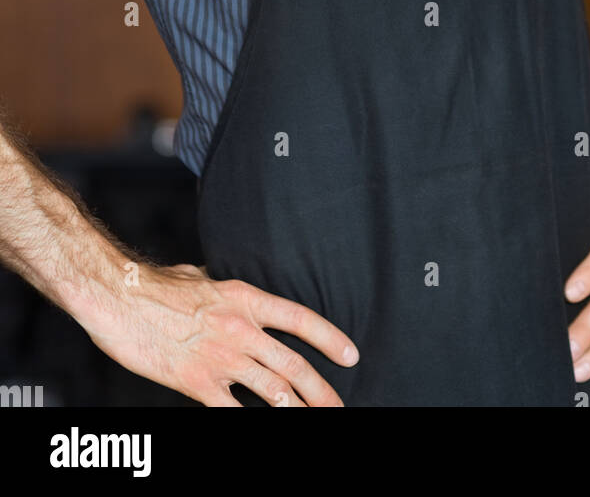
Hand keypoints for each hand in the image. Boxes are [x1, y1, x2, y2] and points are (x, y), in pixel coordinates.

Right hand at [81, 260, 358, 406]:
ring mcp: (222, 357)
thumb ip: (214, 285)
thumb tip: (214, 282)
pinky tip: (262, 431)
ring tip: (314, 422)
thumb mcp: (196, 277)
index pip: (299, 318)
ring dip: (297, 411)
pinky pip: (233, 413)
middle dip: (320, 390)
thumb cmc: (153, 285)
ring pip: (273, 391)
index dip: (328, 338)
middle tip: (338, 406)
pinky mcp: (197, 382)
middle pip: (293, 364)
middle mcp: (241, 328)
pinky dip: (250, 426)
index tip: (350, 354)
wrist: (120, 296)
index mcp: (244, 298)